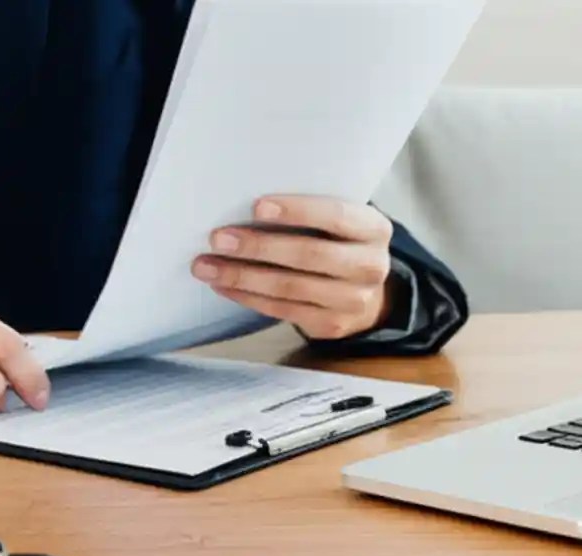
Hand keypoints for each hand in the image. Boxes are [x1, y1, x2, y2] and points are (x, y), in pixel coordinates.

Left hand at [192, 196, 396, 339]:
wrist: (366, 292)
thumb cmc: (340, 243)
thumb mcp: (340, 222)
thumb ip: (311, 212)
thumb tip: (245, 204)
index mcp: (374, 229)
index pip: (336, 215)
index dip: (297, 211)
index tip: (257, 207)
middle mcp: (370, 266)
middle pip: (310, 255)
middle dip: (259, 246)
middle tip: (218, 238)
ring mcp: (354, 300)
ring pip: (291, 287)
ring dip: (242, 276)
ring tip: (207, 266)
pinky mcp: (332, 325)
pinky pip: (282, 310)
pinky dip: (248, 297)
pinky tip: (224, 285)